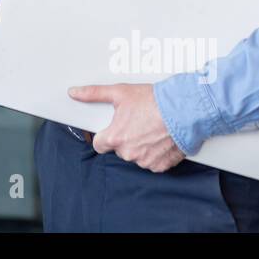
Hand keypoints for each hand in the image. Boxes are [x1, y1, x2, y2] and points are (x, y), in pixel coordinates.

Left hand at [67, 83, 184, 172]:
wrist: (184, 111)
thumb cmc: (154, 101)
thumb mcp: (120, 92)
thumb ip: (94, 94)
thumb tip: (75, 93)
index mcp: (115, 137)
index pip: (99, 144)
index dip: (105, 135)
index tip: (112, 129)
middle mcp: (128, 153)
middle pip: (119, 148)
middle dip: (126, 138)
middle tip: (137, 122)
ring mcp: (145, 161)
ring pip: (136, 155)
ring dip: (141, 145)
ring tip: (151, 128)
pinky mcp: (160, 166)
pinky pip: (152, 162)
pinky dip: (155, 153)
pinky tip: (160, 139)